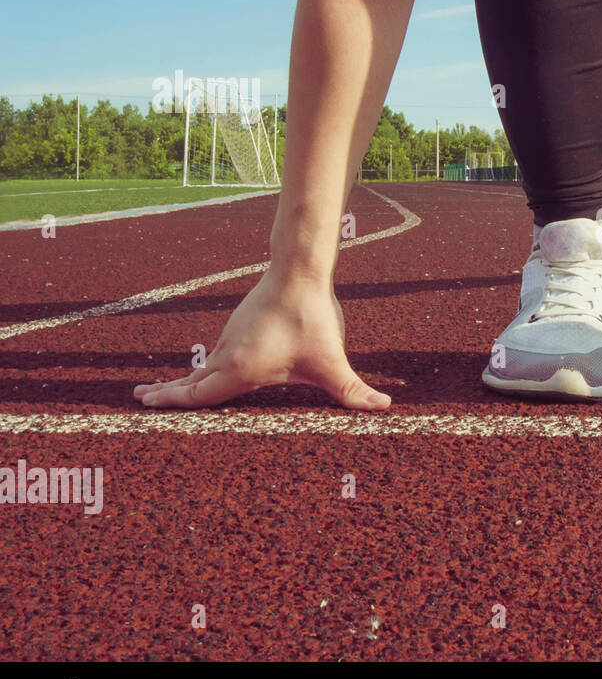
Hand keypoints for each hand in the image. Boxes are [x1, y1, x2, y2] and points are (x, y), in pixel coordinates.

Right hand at [132, 269, 390, 409]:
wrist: (299, 271)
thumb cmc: (311, 317)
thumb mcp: (331, 361)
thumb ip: (353, 390)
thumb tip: (384, 408)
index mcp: (240, 370)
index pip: (198, 394)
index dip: (173, 402)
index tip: (146, 404)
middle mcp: (228, 353)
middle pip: (193, 380)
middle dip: (169, 393)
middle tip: (141, 398)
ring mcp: (232, 336)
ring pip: (204, 364)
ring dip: (187, 378)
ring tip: (169, 389)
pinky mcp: (241, 323)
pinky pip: (217, 351)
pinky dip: (204, 363)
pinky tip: (210, 365)